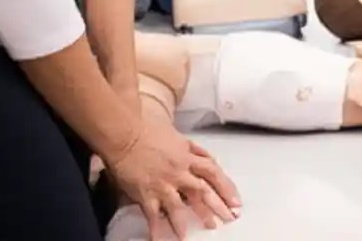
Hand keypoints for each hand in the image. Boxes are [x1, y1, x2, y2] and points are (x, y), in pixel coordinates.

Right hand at [105, 119, 240, 239]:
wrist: (125, 134)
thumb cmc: (150, 132)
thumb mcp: (180, 138)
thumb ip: (195, 151)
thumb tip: (210, 159)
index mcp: (188, 157)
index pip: (214, 173)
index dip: (227, 188)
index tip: (236, 201)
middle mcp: (179, 172)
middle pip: (203, 191)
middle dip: (218, 207)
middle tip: (229, 219)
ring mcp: (162, 184)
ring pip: (180, 206)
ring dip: (192, 220)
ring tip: (204, 230)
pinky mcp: (145, 193)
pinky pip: (153, 215)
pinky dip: (157, 229)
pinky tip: (161, 239)